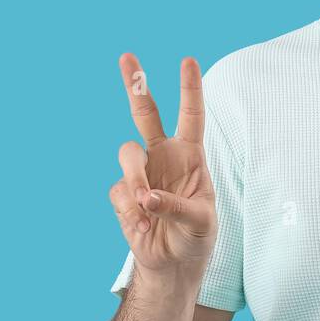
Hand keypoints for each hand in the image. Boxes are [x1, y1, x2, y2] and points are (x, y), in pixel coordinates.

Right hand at [108, 53, 217, 282]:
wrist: (173, 263)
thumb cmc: (196, 236)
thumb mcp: (200, 221)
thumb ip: (177, 206)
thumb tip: (146, 196)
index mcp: (191, 155)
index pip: (191, 115)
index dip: (189, 88)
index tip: (187, 60)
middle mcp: (163, 156)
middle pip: (145, 112)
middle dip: (135, 84)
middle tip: (126, 57)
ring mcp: (141, 172)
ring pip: (127, 154)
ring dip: (135, 178)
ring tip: (146, 206)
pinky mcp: (122, 193)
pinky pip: (118, 190)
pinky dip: (129, 208)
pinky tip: (142, 224)